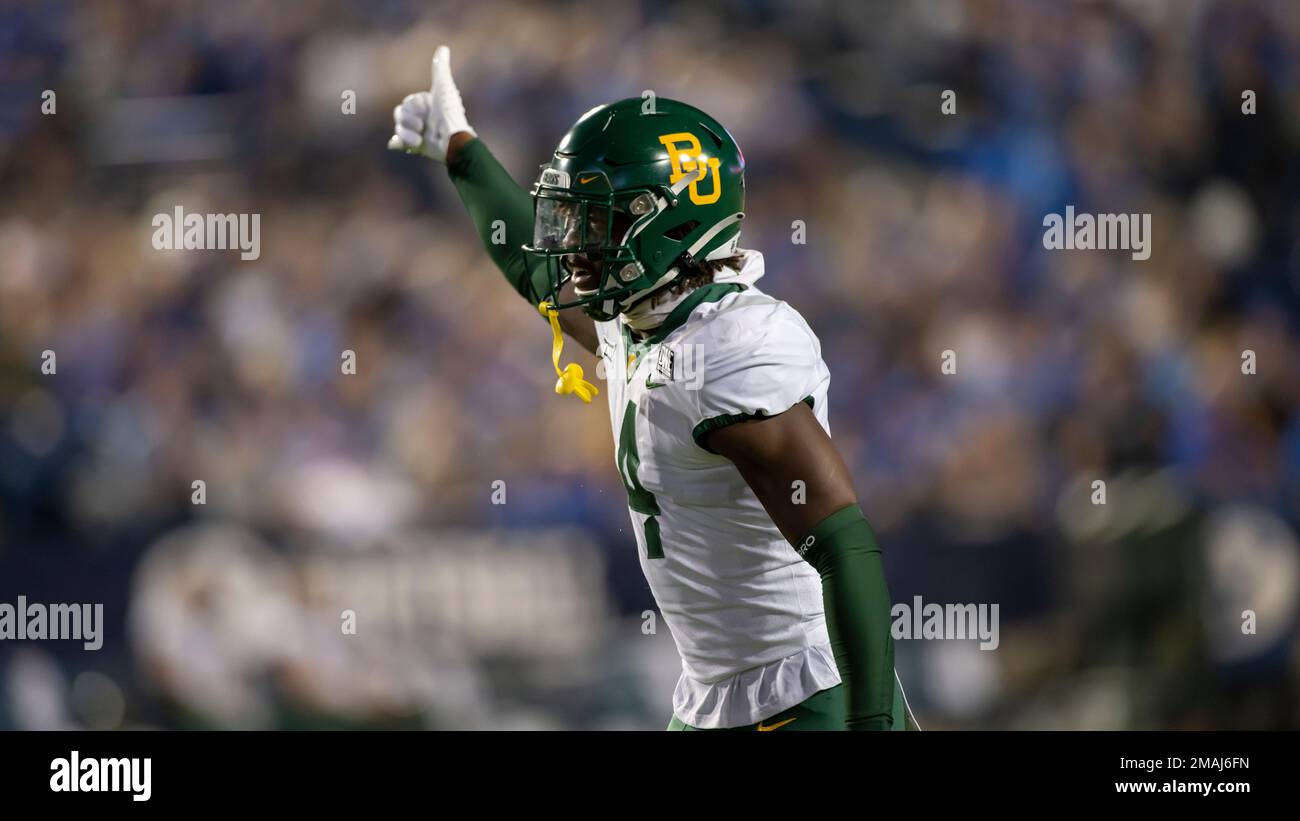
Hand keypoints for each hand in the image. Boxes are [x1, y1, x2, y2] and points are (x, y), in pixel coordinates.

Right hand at [386, 45, 475, 161]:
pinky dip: (399, 143)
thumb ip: (440, 68)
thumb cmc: (449, 113)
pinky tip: (396, 144)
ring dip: (407, 134)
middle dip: (408, 121)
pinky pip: (399, 143)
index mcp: (427, 104)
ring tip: (420, 140)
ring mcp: (420, 132)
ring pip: (399, 128)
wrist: (452, 141)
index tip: (425, 111)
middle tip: (421, 127)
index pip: (407, 102)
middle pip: (399, 114)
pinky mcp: (418, 147)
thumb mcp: (443, 87)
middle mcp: (423, 117)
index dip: (413, 107)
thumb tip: (443, 47)